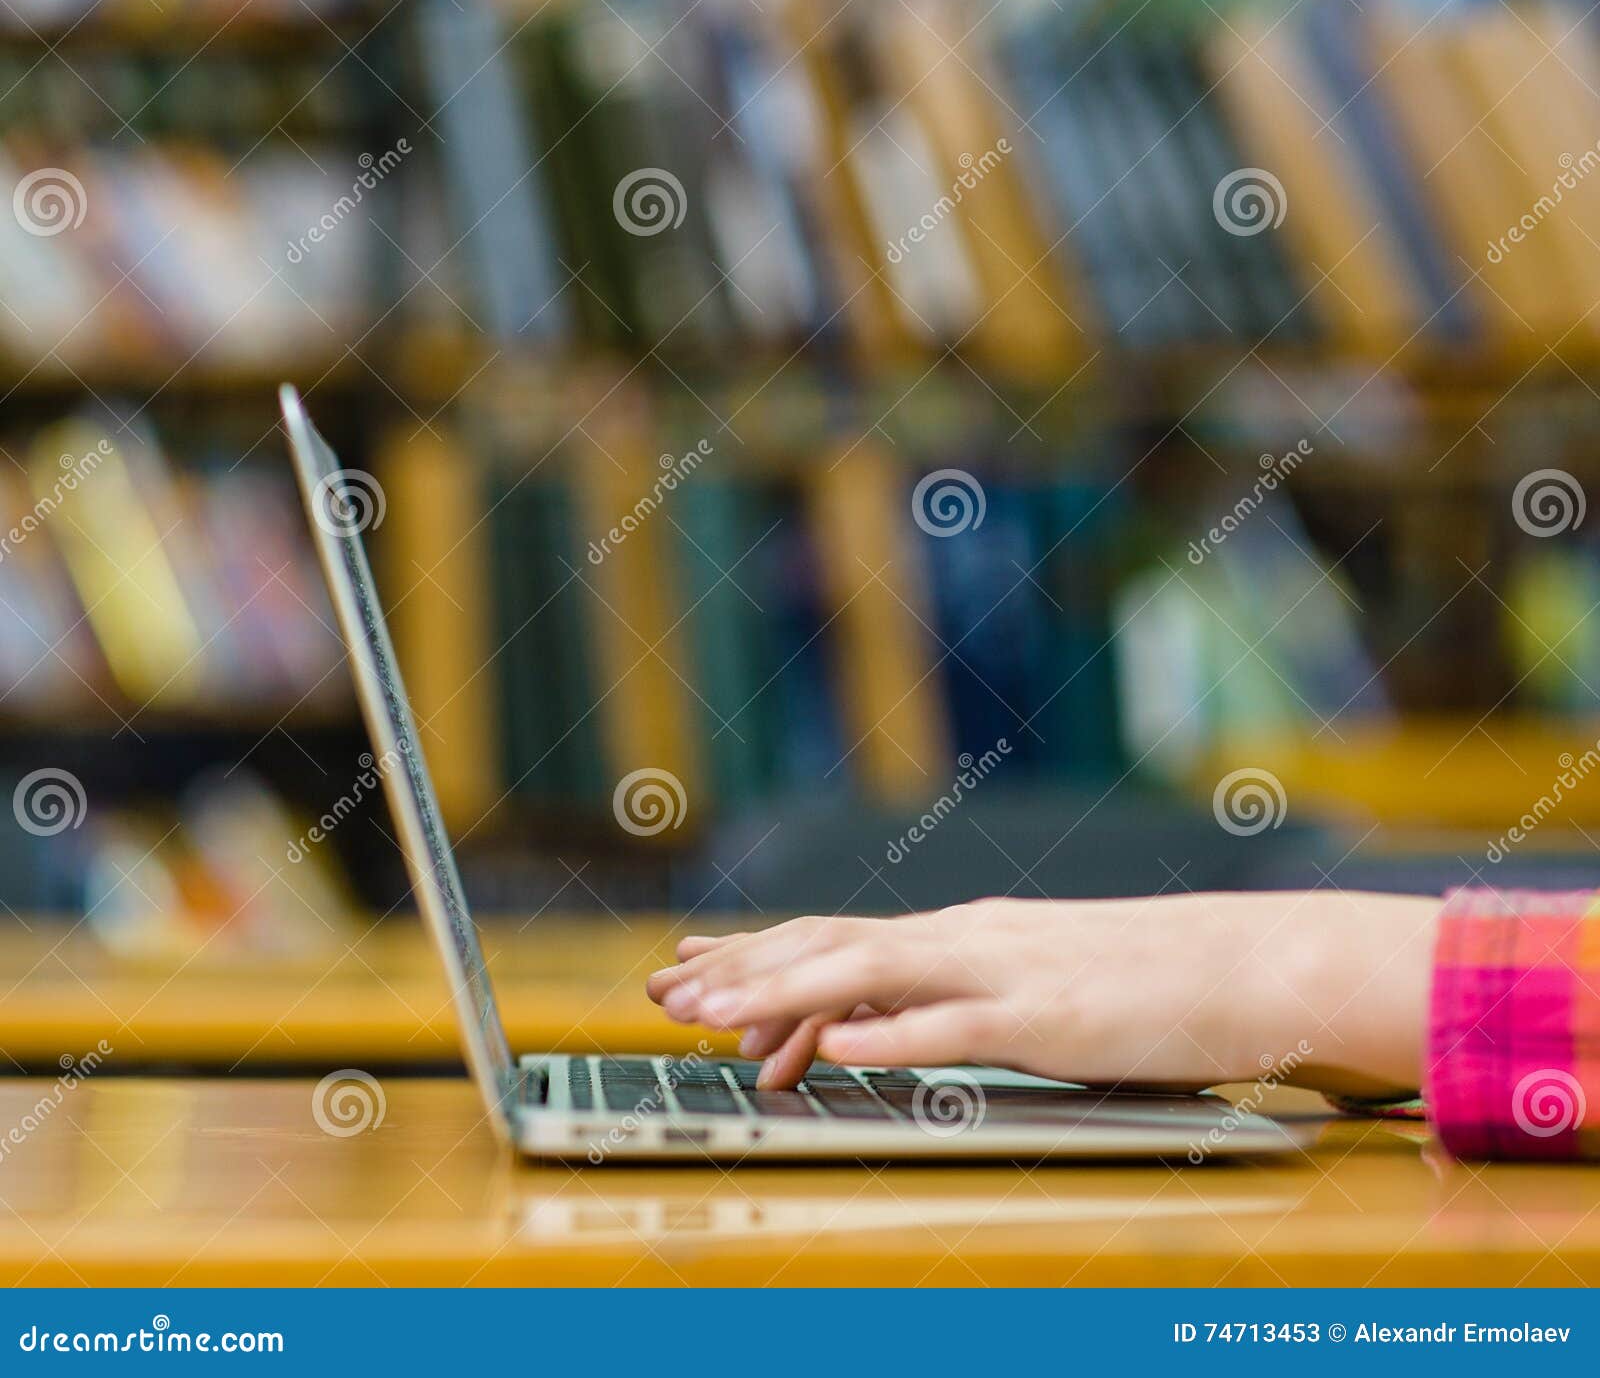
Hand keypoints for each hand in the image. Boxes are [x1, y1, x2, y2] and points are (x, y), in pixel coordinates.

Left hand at [646, 893, 1439, 1094]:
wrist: (1247, 961)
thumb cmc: (1145, 980)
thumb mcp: (1034, 982)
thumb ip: (961, 999)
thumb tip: (890, 1024)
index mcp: (963, 933)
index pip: (837, 933)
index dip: (757, 951)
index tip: (692, 964)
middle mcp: (967, 939)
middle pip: (831, 945)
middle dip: (739, 971)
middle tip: (664, 992)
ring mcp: (1002, 973)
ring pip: (869, 972)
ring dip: (781, 993)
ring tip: (710, 1017)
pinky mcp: (1045, 1019)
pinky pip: (952, 1026)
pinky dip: (886, 1035)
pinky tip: (834, 1047)